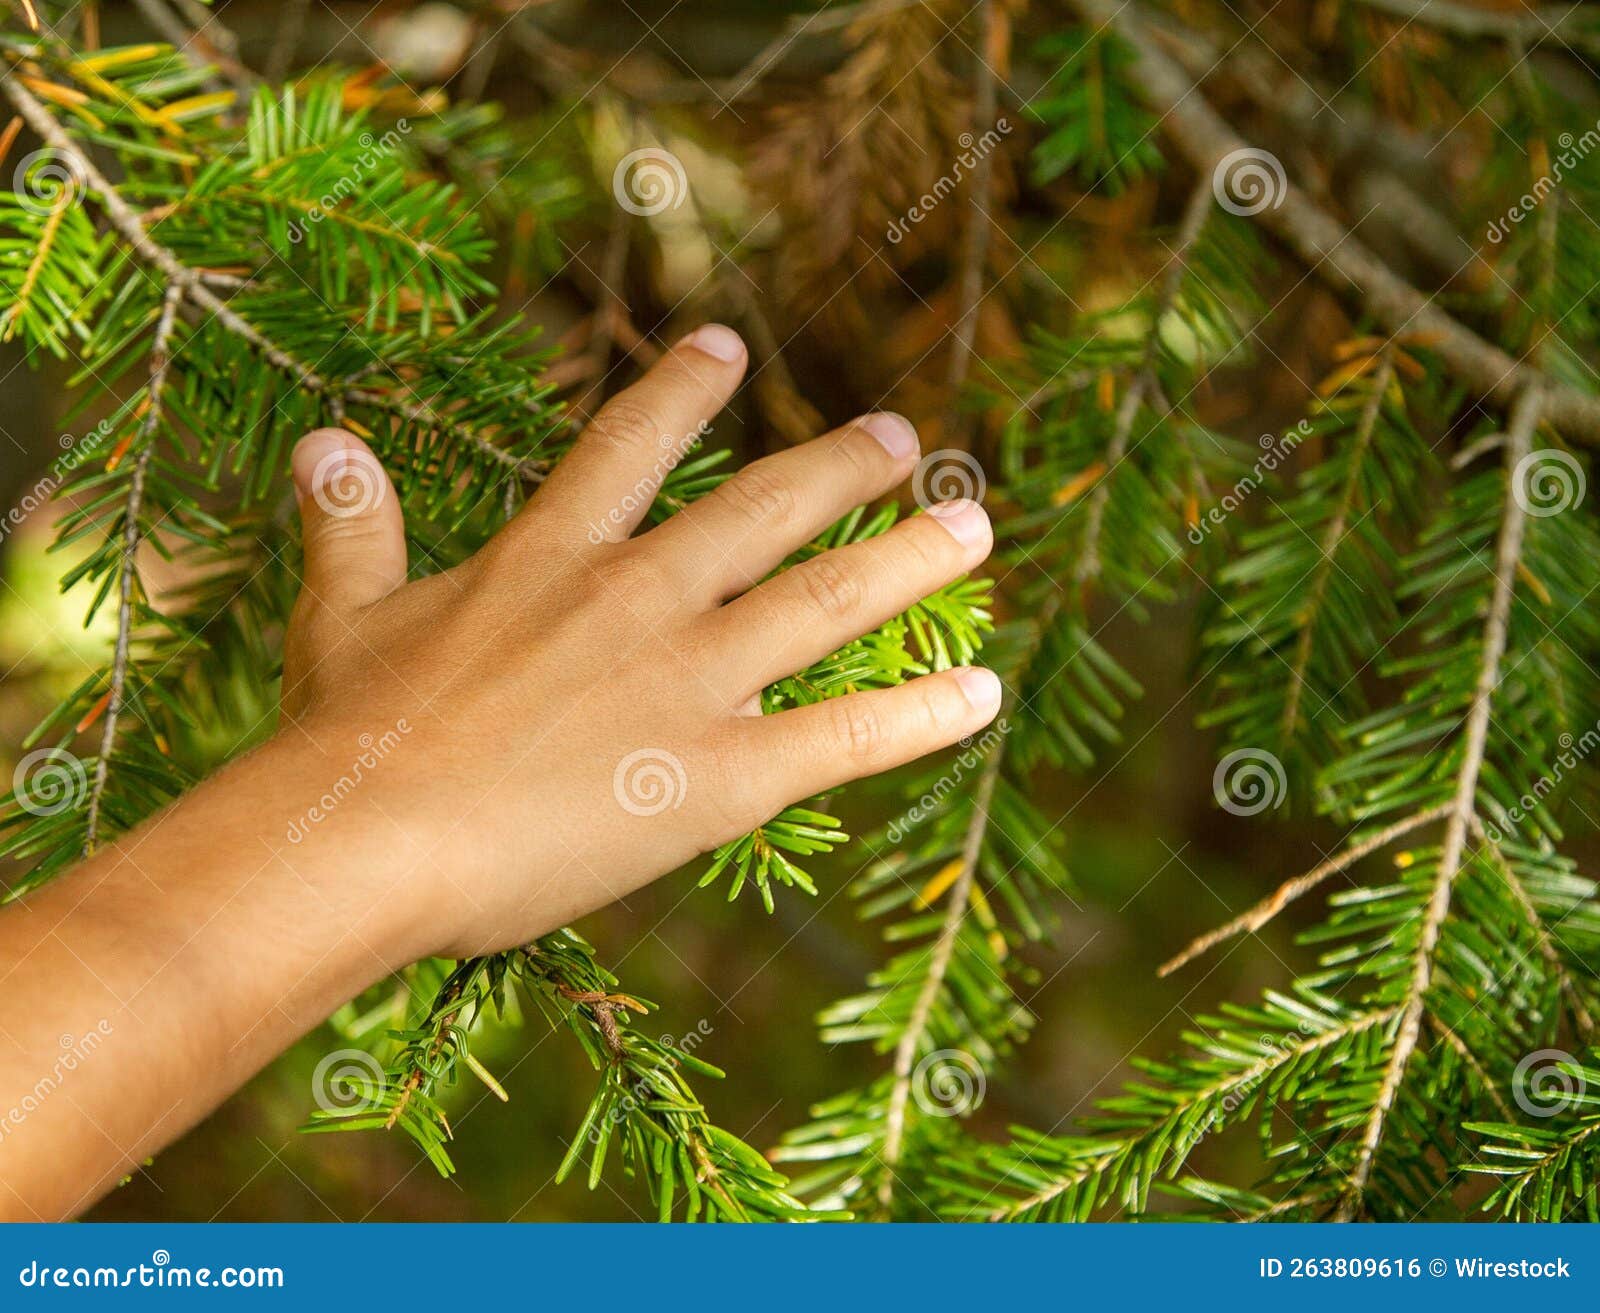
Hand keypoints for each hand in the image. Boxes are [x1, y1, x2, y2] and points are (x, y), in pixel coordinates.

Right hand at [280, 323, 998, 958]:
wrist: (365, 843)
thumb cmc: (342, 737)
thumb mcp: (341, 615)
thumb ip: (349, 522)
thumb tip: (320, 441)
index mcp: (552, 556)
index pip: (631, 446)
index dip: (684, 391)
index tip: (728, 345)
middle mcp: (640, 597)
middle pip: (765, 511)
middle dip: (842, 469)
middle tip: (905, 442)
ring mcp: (690, 681)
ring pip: (828, 600)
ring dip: (910, 560)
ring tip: (976, 530)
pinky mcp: (723, 775)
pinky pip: (847, 734)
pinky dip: (923, 715)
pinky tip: (986, 693)